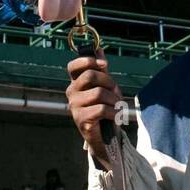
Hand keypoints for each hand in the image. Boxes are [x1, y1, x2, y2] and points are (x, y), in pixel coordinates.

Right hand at [66, 51, 123, 167]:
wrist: (105, 139)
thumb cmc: (104, 110)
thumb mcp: (104, 88)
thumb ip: (101, 70)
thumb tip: (99, 50)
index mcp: (76, 83)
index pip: (73, 66)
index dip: (88, 61)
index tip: (104, 65)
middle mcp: (72, 93)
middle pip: (90, 75)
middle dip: (109, 82)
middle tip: (117, 93)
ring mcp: (75, 107)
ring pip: (99, 93)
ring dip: (114, 100)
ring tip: (117, 107)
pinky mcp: (82, 120)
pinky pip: (101, 109)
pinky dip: (113, 112)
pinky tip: (115, 117)